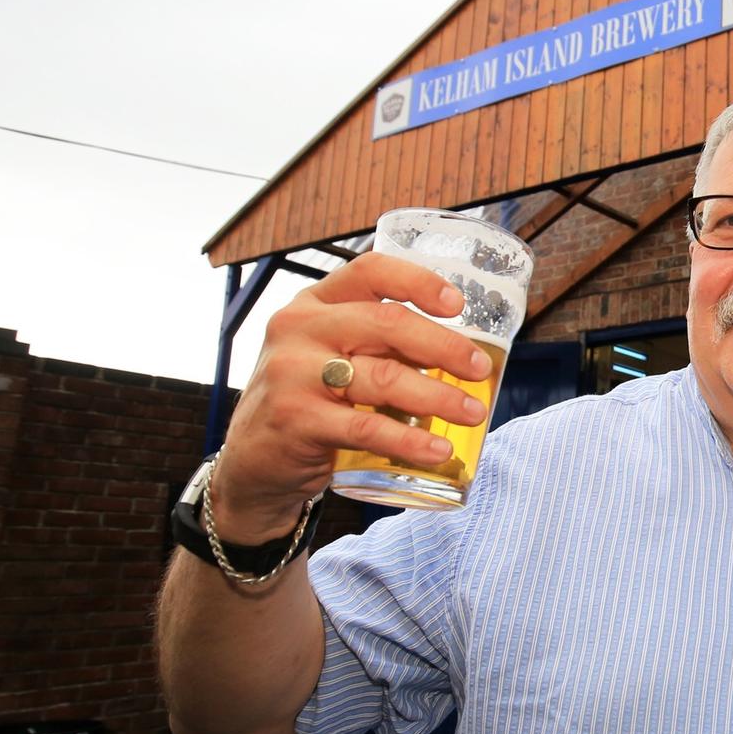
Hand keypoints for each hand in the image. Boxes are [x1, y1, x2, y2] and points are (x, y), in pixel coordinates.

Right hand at [209, 253, 493, 539]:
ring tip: (473, 413)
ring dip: (438, 397)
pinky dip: (409, 441)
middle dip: (444, 346)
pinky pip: (366, 428)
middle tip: (480, 370)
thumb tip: (459, 352)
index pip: (369, 272)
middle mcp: (299, 328)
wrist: (253, 461)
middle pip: (386, 323)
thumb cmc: (308, 402)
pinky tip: (437, 450)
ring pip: (383, 377)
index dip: (418, 281)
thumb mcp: (330, 356)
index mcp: (313, 303)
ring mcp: (293, 373)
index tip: (457, 303)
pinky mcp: (296, 419)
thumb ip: (377, 345)